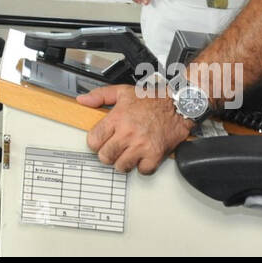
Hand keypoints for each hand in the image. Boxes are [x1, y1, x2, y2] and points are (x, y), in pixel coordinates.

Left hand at [76, 82, 192, 173]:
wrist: (179, 105)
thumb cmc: (152, 99)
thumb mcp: (123, 92)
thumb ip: (100, 95)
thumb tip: (82, 101)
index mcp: (117, 118)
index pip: (93, 140)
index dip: (95, 142)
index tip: (101, 141)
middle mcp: (128, 133)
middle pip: (105, 156)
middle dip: (108, 154)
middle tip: (114, 148)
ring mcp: (141, 145)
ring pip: (121, 166)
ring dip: (123, 162)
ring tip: (128, 153)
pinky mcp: (155, 155)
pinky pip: (142, 170)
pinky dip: (142, 166)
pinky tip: (143, 156)